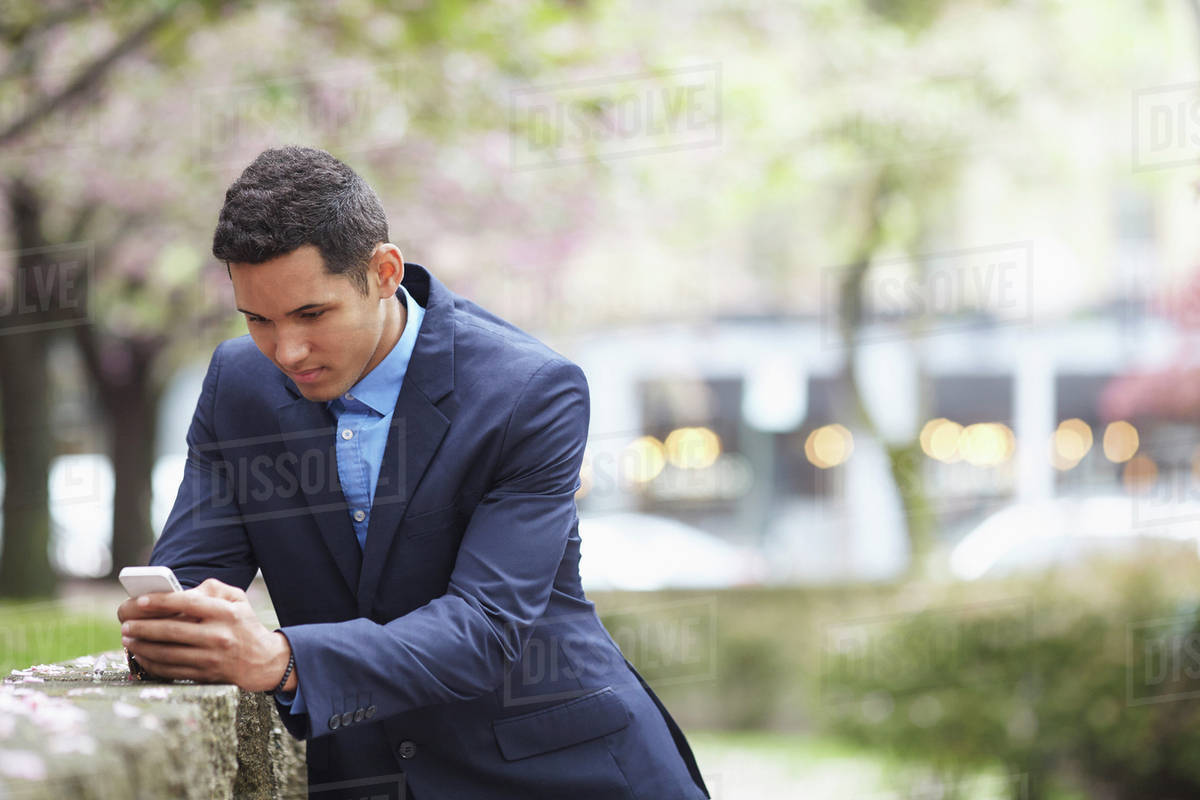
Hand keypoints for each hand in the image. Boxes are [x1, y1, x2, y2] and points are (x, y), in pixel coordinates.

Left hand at [118, 578, 294, 692]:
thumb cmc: (244, 624)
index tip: (139, 601)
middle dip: (143, 627)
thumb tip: (180, 591)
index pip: (187, 603)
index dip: (160, 601)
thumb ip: (212, 588)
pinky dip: (150, 663)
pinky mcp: (204, 675)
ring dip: (142, 646)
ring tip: (128, 638)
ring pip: (167, 653)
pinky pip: (170, 670)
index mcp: (225, 613)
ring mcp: (211, 658)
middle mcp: (218, 636)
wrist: (263, 661)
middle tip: (126, 624)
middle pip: (171, 630)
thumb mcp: (237, 599)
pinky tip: (140, 655)